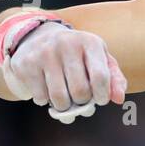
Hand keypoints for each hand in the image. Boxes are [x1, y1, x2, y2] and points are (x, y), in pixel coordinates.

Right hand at [4, 23, 127, 122]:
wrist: (38, 38)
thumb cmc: (77, 55)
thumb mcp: (98, 59)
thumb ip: (114, 79)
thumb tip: (119, 99)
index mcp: (89, 42)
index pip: (100, 77)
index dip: (103, 95)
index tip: (100, 99)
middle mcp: (66, 44)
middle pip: (80, 91)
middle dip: (83, 102)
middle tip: (80, 99)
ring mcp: (44, 53)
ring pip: (60, 98)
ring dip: (65, 107)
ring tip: (66, 100)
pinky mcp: (26, 64)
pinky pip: (41, 98)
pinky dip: (46, 101)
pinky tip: (47, 90)